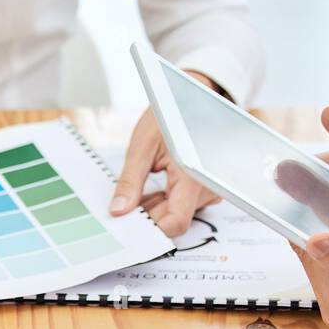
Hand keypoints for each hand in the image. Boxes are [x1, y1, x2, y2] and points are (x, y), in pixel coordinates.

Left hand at [112, 87, 220, 237]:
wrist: (192, 100)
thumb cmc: (170, 116)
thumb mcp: (142, 147)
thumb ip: (129, 183)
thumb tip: (118, 211)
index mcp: (195, 176)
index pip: (176, 222)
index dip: (151, 228)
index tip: (129, 225)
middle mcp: (208, 187)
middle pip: (174, 219)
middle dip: (148, 215)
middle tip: (126, 201)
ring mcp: (210, 189)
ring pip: (177, 213)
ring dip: (155, 207)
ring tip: (140, 186)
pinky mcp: (206, 189)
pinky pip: (182, 205)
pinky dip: (164, 200)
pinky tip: (153, 187)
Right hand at [275, 107, 328, 264]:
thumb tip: (327, 112)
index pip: (302, 171)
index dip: (284, 174)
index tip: (268, 176)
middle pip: (299, 203)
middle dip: (285, 206)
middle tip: (272, 208)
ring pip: (309, 229)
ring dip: (302, 232)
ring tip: (292, 232)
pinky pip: (326, 252)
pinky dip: (318, 253)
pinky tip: (313, 254)